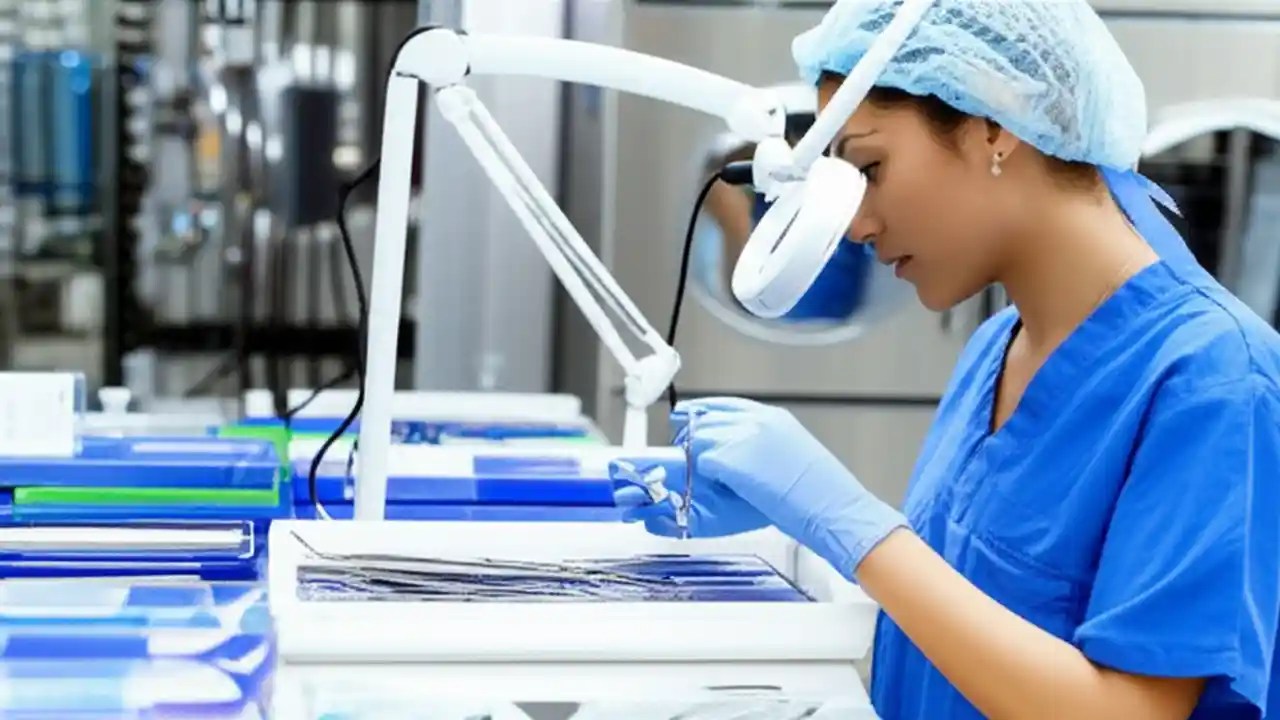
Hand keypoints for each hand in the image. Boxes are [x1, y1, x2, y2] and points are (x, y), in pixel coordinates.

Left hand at [612, 397, 906, 575]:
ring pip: (698, 439)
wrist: (833, 507)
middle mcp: (756, 422)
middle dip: (688, 435)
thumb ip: (763, 449)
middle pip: (704, 418)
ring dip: (694, 460)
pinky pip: (702, 462)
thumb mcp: (792, 456)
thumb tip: (741, 459)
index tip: (687, 420)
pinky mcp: (731, 459)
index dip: (701, 415)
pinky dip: (702, 476)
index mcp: (772, 419)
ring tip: (699, 477)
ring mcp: (743, 438)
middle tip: (680, 451)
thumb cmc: (820, 492)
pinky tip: (713, 488)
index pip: (723, 406)